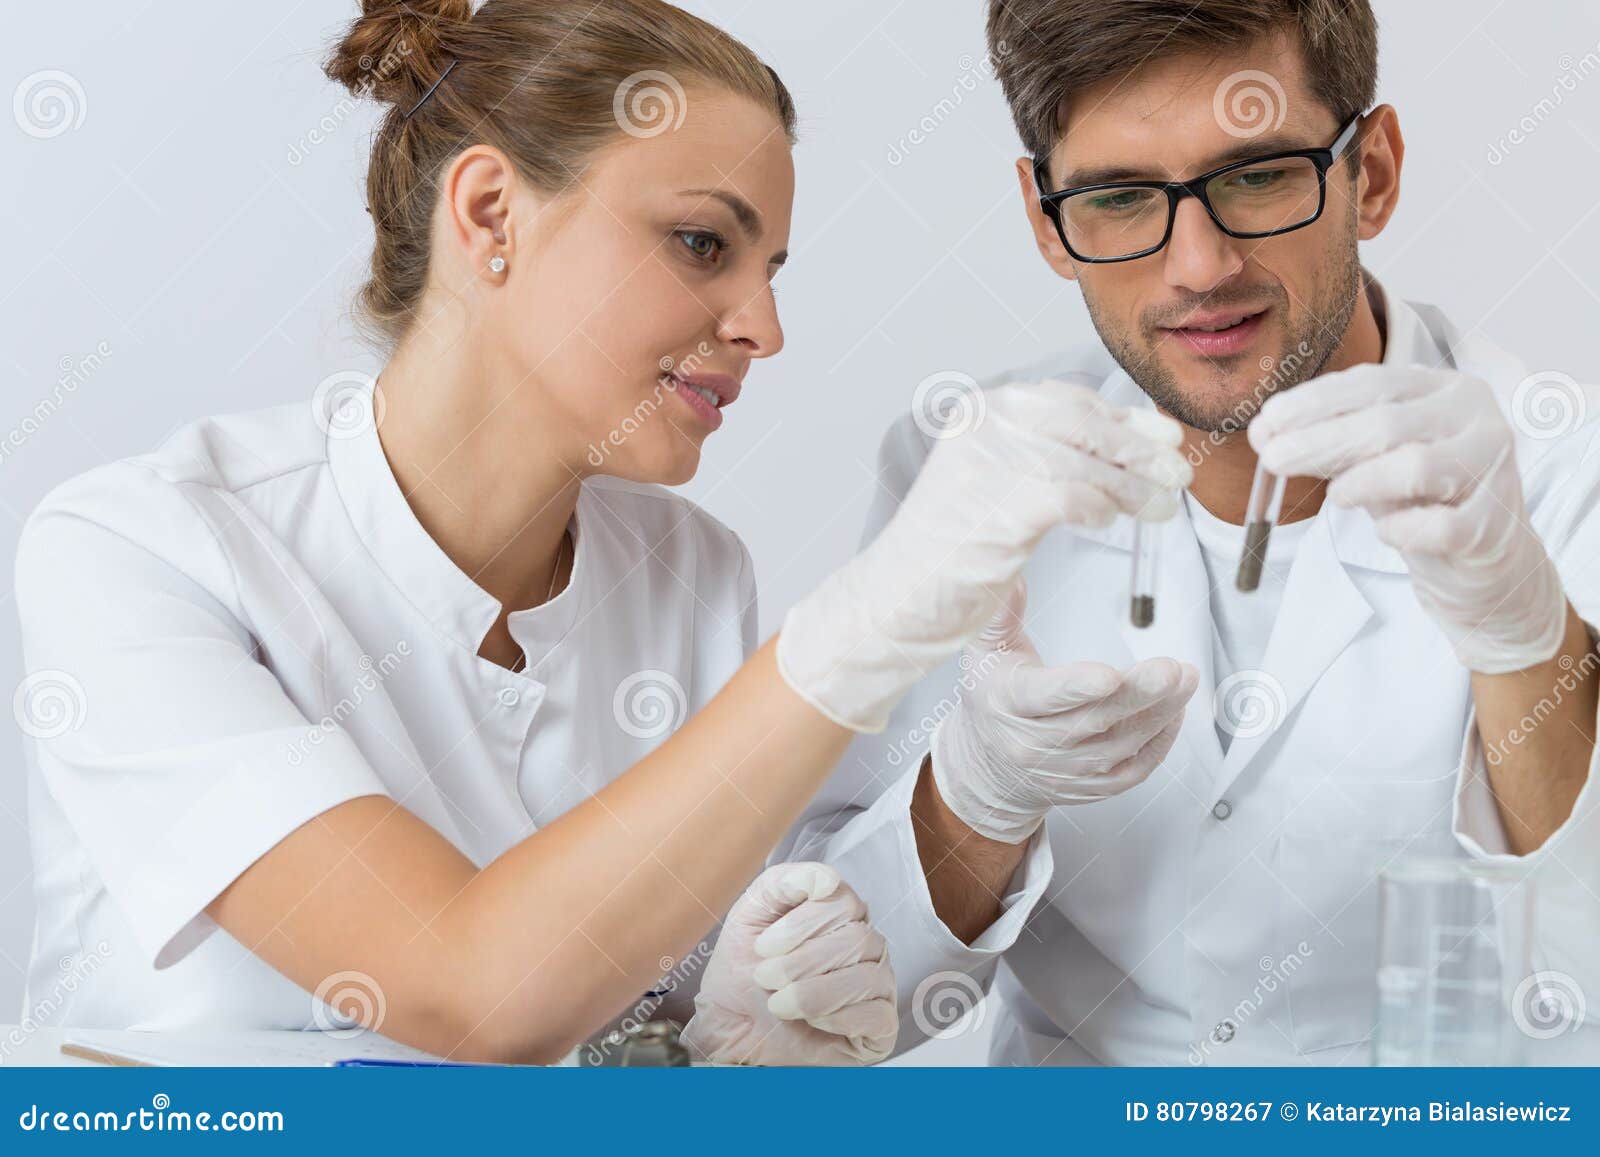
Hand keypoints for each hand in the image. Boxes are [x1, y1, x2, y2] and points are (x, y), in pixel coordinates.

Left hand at [680, 863, 896, 1065]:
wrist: (731, 1027)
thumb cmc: (744, 970)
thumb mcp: (750, 916)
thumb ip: (782, 883)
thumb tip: (825, 878)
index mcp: (839, 914)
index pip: (844, 902)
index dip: (803, 924)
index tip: (764, 946)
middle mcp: (865, 945)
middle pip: (858, 939)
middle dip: (802, 962)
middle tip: (765, 978)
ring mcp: (877, 985)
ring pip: (869, 977)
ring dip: (814, 993)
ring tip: (778, 1004)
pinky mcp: (880, 1027)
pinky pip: (878, 1015)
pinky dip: (838, 1017)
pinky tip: (811, 1021)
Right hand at [778, 377, 1192, 731]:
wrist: (895, 601)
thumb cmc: (949, 550)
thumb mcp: (996, 480)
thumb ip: (1046, 453)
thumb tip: (1125, 439)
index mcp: (983, 412)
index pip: (1070, 401)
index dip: (1124, 420)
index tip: (1162, 439)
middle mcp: (983, 427)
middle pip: (1086, 424)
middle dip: (1140, 449)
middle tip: (1178, 473)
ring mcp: (989, 465)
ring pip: (1088, 463)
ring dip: (1133, 487)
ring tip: (1161, 506)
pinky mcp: (999, 509)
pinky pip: (1074, 497)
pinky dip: (1101, 507)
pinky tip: (1109, 522)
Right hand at [931, 581, 1197, 842]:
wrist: (989, 766)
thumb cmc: (992, 696)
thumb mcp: (985, 651)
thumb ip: (999, 613)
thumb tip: (1012, 573)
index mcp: (1008, 704)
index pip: (1044, 697)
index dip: (1077, 687)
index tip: (1110, 674)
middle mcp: (1035, 745)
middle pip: (1093, 721)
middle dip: (1138, 694)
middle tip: (1172, 669)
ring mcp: (1064, 771)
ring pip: (1120, 746)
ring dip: (1159, 713)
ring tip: (1186, 678)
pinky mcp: (1090, 788)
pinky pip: (1132, 770)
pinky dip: (1159, 743)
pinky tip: (1174, 712)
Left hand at [1250, 365, 1565, 673]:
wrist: (1484, 557)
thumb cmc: (1421, 497)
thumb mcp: (1374, 457)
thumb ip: (1330, 441)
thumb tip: (1265, 434)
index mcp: (1442, 388)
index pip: (1371, 384)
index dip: (1313, 403)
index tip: (1265, 423)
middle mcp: (1474, 418)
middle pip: (1386, 423)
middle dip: (1320, 441)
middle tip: (1274, 459)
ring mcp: (1492, 469)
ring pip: (1415, 467)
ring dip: (1361, 482)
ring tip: (1336, 496)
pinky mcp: (1494, 525)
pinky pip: (1439, 527)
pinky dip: (1402, 530)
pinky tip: (1387, 531)